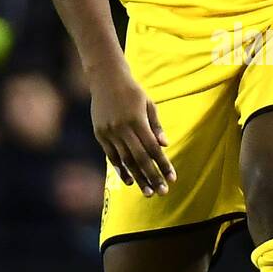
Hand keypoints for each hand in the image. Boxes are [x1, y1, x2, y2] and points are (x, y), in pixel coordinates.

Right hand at [88, 64, 175, 196]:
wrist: (105, 78)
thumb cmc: (132, 91)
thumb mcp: (148, 104)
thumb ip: (155, 125)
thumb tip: (164, 145)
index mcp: (137, 120)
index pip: (153, 148)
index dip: (163, 164)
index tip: (172, 178)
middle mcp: (122, 128)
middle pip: (140, 158)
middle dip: (152, 177)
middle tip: (162, 193)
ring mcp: (109, 132)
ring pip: (125, 160)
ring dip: (138, 178)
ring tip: (148, 192)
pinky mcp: (100, 134)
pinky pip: (111, 156)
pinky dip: (120, 169)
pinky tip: (129, 181)